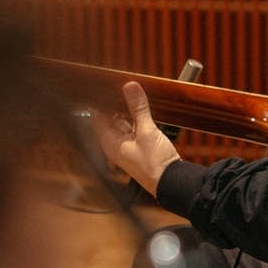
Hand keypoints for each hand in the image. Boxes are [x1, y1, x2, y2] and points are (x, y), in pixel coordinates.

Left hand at [91, 81, 180, 196]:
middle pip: (109, 117)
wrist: (170, 182)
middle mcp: (114, 144)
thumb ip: (138, 108)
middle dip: (115, 102)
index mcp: (109, 142)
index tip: (106, 85)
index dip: (100, 100)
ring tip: (131, 93)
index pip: (97, 116)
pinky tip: (140, 108)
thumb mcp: (147, 131)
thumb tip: (130, 87)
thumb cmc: (155, 164)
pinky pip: (132, 127)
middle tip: (121, 85)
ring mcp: (126, 145)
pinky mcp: (137, 146)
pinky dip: (135, 118)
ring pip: (121, 121)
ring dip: (126, 109)